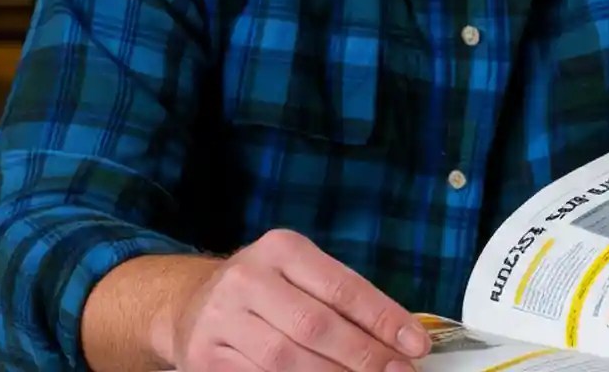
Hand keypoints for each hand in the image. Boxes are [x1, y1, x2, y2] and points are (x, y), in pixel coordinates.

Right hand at [166, 229, 430, 371]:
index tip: (415, 344)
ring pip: (287, 360)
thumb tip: (400, 338)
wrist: (192, 304)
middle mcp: (248, 279)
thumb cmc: (265, 291)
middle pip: (317, 326)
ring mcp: (222, 319)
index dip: (384, 319)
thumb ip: (344, 300)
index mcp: (281, 249)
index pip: (342, 287)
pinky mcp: (205, 356)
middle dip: (364, 356)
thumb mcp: (302, 276)